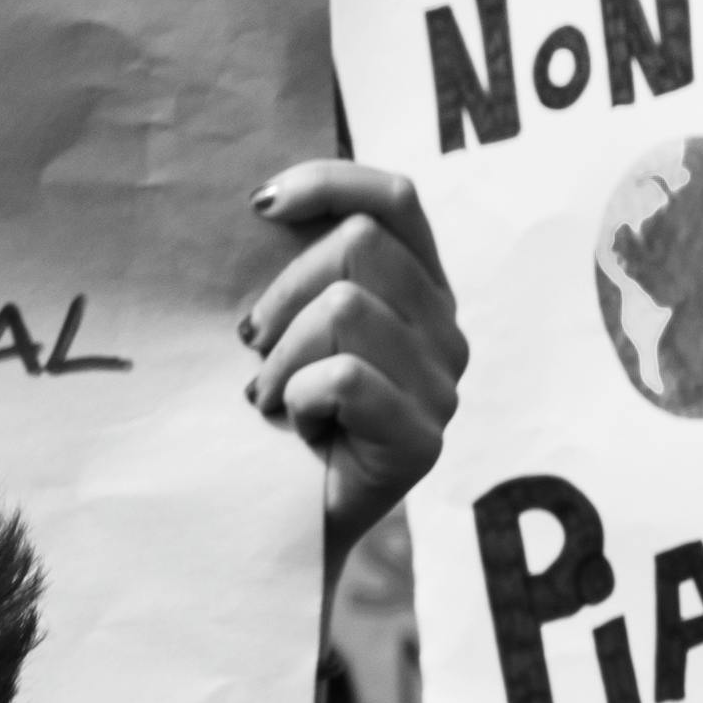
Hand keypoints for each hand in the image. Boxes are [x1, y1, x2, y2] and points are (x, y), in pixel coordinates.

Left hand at [240, 162, 464, 564]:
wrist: (277, 519)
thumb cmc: (272, 411)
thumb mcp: (286, 319)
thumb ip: (301, 263)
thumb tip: (266, 202)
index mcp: (418, 290)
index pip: (396, 199)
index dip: (329, 183)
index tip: (260, 209)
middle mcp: (446, 332)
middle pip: (359, 247)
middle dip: (281, 293)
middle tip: (256, 348)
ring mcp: (443, 388)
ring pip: (345, 309)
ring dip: (281, 356)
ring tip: (269, 396)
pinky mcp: (423, 439)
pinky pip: (345, 378)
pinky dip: (296, 399)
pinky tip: (294, 428)